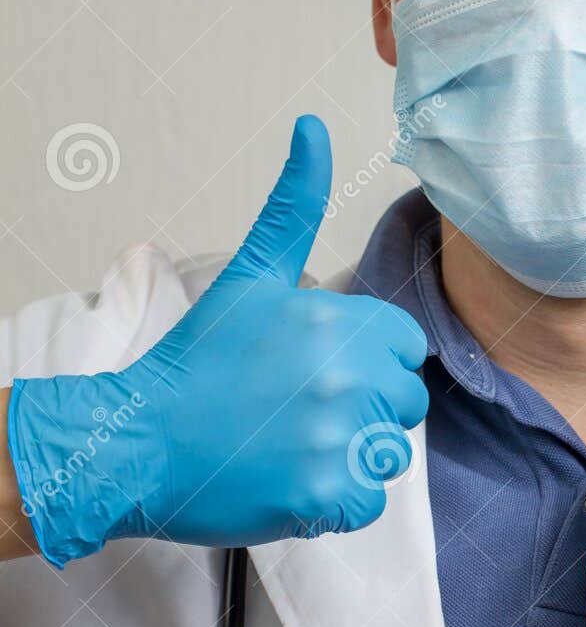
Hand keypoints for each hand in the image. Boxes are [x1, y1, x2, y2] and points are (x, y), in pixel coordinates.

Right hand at [7, 116, 428, 565]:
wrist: (139, 442)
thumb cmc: (196, 363)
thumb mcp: (250, 275)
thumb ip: (293, 205)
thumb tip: (314, 126)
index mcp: (338, 321)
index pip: (404, 346)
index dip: (367, 359)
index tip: (316, 369)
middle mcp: (346, 377)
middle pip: (403, 400)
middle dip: (362, 406)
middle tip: (296, 409)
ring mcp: (337, 439)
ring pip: (389, 451)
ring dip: (351, 453)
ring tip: (293, 443)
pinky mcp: (325, 497)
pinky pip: (367, 501)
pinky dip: (334, 501)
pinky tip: (290, 478)